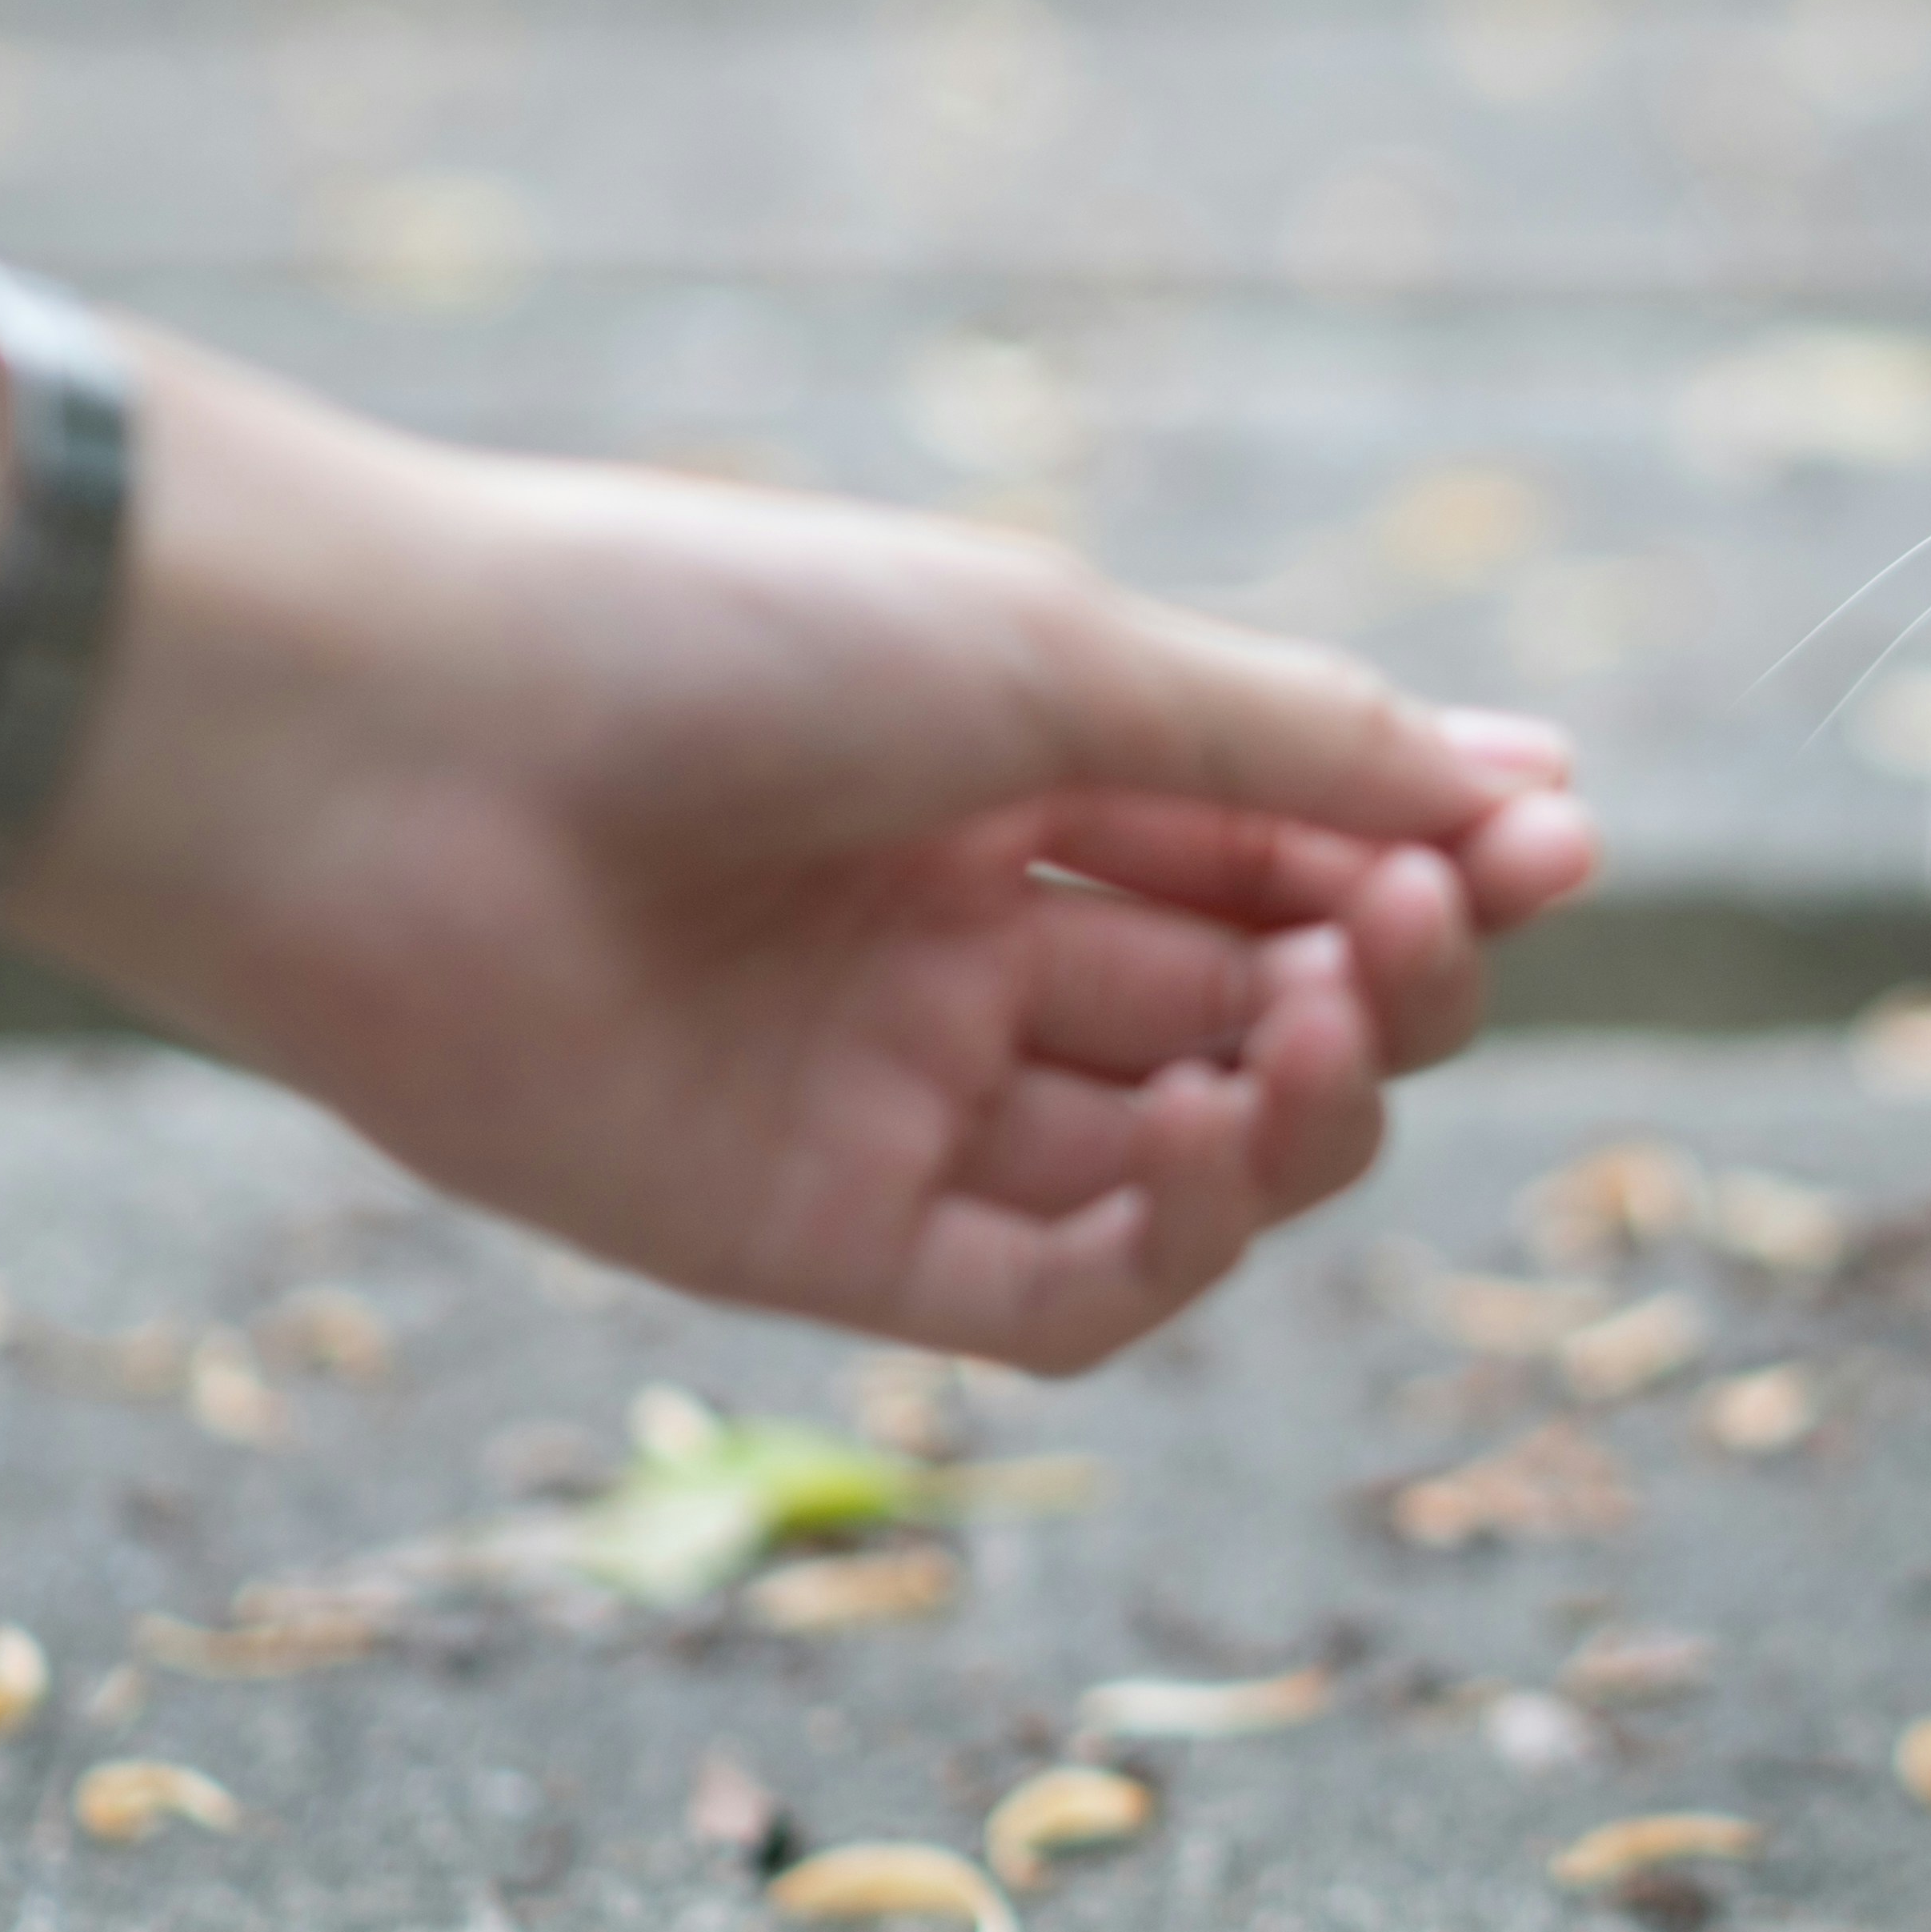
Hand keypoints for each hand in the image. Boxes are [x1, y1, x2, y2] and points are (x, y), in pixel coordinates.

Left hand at [0, 346, 1598, 1369]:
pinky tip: (1222, 1146)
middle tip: (1422, 928)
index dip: (1432, 857)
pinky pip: (1059, 1293)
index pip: (1287, 851)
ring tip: (1322, 1023)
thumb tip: (1531, 789)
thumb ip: (1286, 747)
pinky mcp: (814, 1234)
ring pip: (1188, 1162)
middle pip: (1260, 1008)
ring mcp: (895, 1091)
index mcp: (1015, 772)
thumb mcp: (1046, 653)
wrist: (381, 745)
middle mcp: (966, 939)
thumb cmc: (708, 638)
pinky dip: (1182, 1243)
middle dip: (1388, 976)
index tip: (1549, 838)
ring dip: (1306, 1105)